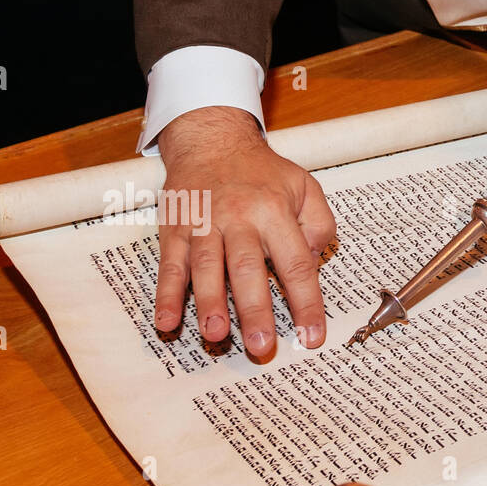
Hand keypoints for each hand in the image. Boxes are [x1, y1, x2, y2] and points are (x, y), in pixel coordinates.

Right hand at [154, 106, 335, 358]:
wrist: (211, 139)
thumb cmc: (263, 173)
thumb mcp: (306, 188)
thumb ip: (320, 225)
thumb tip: (315, 264)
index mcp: (275, 212)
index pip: (295, 264)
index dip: (305, 303)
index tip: (311, 336)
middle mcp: (239, 219)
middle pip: (247, 268)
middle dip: (254, 310)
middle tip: (260, 346)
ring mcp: (203, 224)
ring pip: (206, 267)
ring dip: (209, 303)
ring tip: (215, 336)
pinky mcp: (175, 229)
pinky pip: (170, 265)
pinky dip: (166, 295)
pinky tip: (167, 322)